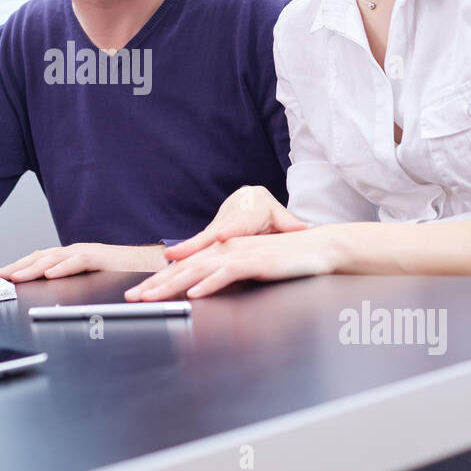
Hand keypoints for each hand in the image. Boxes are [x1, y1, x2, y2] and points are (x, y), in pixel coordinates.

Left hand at [0, 243, 164, 281]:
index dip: (18, 268)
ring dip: (33, 266)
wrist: (155, 267)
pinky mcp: (103, 257)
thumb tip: (50, 303)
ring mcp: (89, 253)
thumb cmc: (125, 278)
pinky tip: (49, 273)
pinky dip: (63, 266)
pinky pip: (80, 261)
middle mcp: (76, 253)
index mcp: (71, 259)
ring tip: (15, 276)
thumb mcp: (91, 285)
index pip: (39, 261)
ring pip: (55, 257)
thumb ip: (72, 290)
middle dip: (17, 267)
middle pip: (40, 257)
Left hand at [125, 229, 339, 300]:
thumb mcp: (250, 272)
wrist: (316, 249)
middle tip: (132, 297)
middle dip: (156, 284)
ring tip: (151, 297)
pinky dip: (210, 284)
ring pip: (199, 270)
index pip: (186, 268)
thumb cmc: (285, 262)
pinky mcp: (255, 262)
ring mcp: (239, 254)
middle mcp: (225, 250)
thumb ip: (227, 281)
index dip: (161, 280)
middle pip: (184, 269)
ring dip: (173, 285)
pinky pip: (228, 273)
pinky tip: (194, 295)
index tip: (140, 293)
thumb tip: (205, 294)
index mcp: (222, 252)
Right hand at [165, 186, 307, 262]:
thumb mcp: (279, 216)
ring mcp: (214, 230)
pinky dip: (179, 260)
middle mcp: (225, 220)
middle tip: (175, 255)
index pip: (237, 225)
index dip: (228, 231)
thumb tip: (304, 229)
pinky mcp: (206, 240)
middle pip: (208, 236)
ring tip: (167, 262)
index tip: (221, 237)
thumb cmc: (266, 210)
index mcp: (246, 214)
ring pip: (196, 245)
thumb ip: (289, 224)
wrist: (248, 199)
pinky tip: (166, 271)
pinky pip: (192, 252)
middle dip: (191, 247)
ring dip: (180, 255)